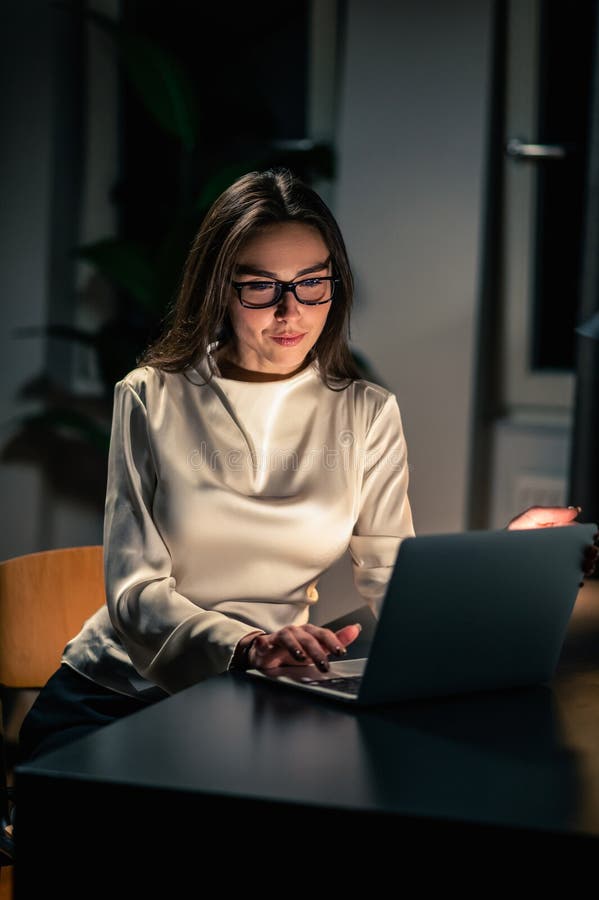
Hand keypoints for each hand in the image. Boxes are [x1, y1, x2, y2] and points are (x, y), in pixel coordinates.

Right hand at [247, 623, 361, 672]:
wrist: (269, 654)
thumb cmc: (295, 652)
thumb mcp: (318, 648)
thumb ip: (337, 640)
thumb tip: (356, 629)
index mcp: (310, 632)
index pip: (324, 634)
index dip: (333, 642)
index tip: (341, 652)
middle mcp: (297, 631)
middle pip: (308, 638)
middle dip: (317, 651)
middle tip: (324, 665)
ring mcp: (280, 636)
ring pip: (288, 638)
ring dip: (294, 646)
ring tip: (300, 657)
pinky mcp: (266, 644)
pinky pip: (264, 642)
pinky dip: (264, 644)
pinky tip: (265, 646)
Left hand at [506, 505, 598, 578]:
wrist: (498, 555)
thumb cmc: (514, 534)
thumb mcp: (530, 518)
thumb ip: (551, 512)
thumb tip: (575, 511)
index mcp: (557, 531)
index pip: (579, 533)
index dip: (588, 536)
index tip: (592, 539)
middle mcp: (559, 547)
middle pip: (582, 550)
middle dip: (591, 552)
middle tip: (592, 554)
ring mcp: (557, 563)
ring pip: (579, 565)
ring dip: (587, 566)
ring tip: (586, 566)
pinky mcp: (553, 577)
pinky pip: (568, 581)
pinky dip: (575, 580)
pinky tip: (575, 580)